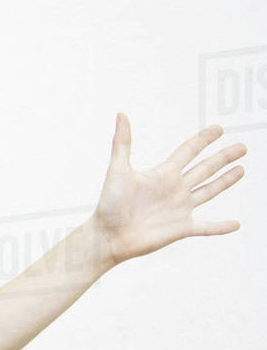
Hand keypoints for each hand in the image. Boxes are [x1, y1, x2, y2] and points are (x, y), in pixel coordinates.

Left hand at [90, 113, 246, 266]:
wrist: (107, 236)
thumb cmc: (109, 205)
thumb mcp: (117, 170)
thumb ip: (122, 143)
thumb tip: (121, 114)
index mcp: (163, 174)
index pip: (188, 151)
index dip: (203, 139)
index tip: (218, 129)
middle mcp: (174, 189)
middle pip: (205, 168)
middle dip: (223, 157)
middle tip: (242, 147)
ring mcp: (179, 209)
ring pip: (209, 191)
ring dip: (225, 181)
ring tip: (241, 169)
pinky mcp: (181, 229)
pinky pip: (206, 227)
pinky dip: (220, 227)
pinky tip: (236, 224)